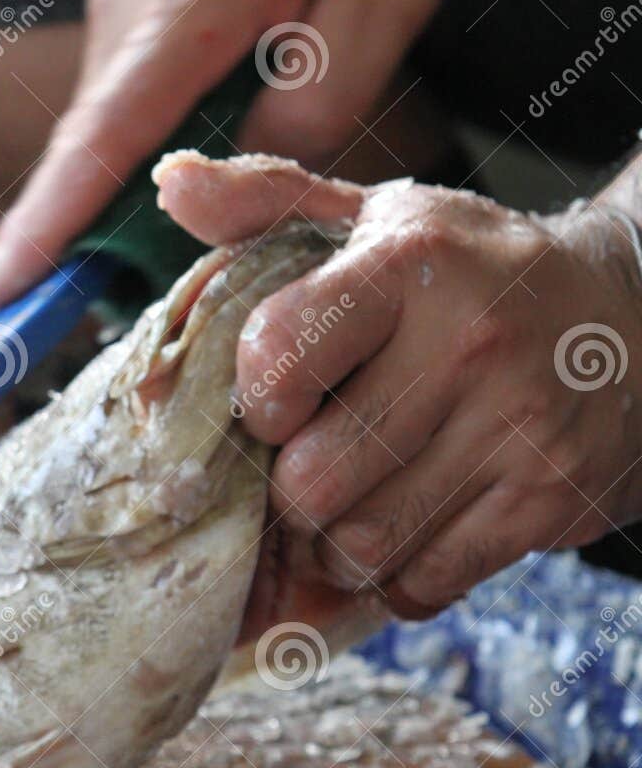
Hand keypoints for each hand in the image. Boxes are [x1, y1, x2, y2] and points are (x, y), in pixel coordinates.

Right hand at [0, 0, 452, 306]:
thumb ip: (330, 85)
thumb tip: (264, 166)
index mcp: (189, 8)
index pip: (97, 143)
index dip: (43, 226)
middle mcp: (134, 2)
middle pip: (99, 140)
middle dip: (101, 219)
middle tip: (115, 282)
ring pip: (122, 110)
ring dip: (149, 164)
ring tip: (200, 182)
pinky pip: (137, 76)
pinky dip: (162, 120)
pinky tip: (221, 115)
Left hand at [156, 151, 641, 614]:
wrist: (635, 322)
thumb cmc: (471, 274)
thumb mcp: (377, 219)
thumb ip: (268, 203)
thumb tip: (172, 182)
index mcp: (409, 265)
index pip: (276, 352)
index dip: (255, 399)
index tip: (276, 401)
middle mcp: (470, 344)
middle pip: (311, 480)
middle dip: (287, 494)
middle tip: (304, 470)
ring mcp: (518, 430)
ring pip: (360, 544)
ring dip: (334, 545)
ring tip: (351, 503)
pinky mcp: (547, 503)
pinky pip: (422, 584)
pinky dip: (393, 577)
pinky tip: (406, 529)